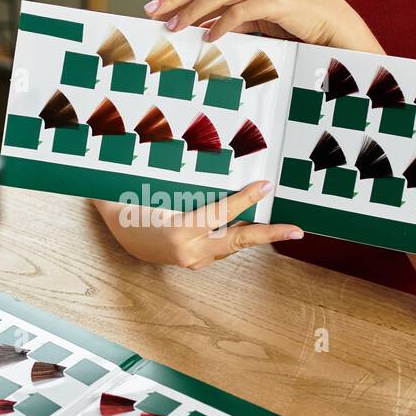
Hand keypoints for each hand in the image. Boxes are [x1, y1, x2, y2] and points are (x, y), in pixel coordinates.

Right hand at [96, 181, 302, 269]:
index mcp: (177, 232)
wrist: (118, 236)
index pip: (219, 214)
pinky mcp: (197, 262)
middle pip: (237, 240)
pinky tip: (252, 222)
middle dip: (269, 234)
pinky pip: (224, 246)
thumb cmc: (130, 205)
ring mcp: (194, 260)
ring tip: (285, 227)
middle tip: (297, 230)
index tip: (266, 185)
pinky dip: (239, 233)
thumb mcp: (148, 189)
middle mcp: (189, 251)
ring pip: (233, 244)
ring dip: (257, 233)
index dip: (245, 198)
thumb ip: (173, 180)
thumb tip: (196, 153)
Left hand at [143, 0, 379, 50]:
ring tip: (174, 28)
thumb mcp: (256, 11)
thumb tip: (199, 23)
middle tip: (152, 11)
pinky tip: (208, 38)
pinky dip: (221, 25)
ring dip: (192, 12)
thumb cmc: (293, 17)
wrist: (334, 22)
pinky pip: (241, 11)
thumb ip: (230, 11)